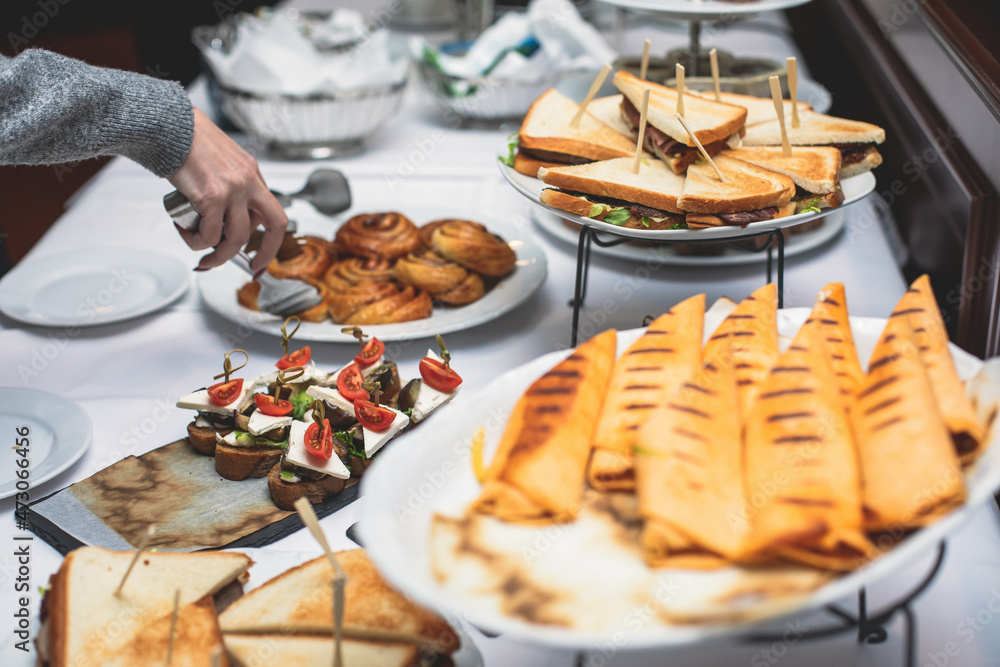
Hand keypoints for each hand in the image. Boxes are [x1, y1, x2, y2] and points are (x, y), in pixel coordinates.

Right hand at [168, 108, 286, 273]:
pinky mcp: (212, 196)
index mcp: (252, 172)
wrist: (166, 124)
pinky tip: (185, 233)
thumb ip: (228, 183)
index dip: (271, 238)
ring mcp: (233, 189)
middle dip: (266, 252)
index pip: (273, 211)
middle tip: (251, 267)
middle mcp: (249, 181)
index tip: (260, 255)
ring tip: (201, 253)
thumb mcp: (220, 159)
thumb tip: (222, 214)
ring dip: (219, 254)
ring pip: (237, 238)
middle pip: (274, 225)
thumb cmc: (184, 140)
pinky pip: (210, 234)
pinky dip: (197, 242)